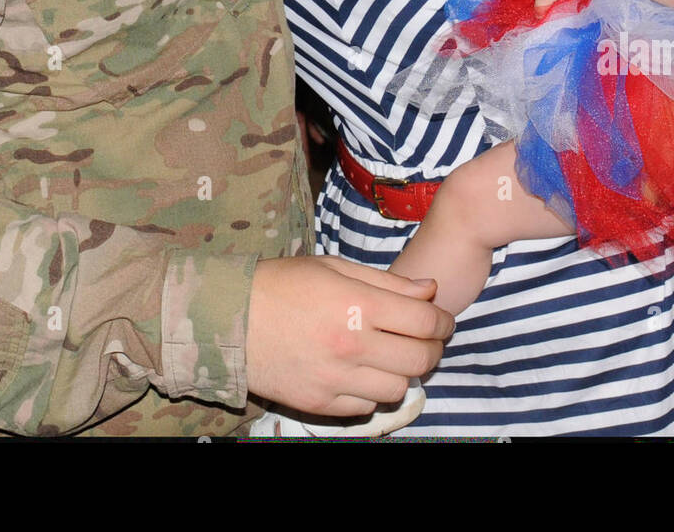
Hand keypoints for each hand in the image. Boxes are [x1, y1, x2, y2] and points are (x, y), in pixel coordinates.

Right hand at [246, 256, 453, 416]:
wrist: (231, 320)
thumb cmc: (284, 284)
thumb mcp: (335, 267)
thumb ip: (389, 282)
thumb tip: (430, 291)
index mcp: (358, 304)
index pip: (425, 321)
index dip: (443, 321)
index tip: (442, 319)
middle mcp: (352, 345)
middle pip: (419, 359)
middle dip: (433, 348)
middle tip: (428, 340)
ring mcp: (336, 379)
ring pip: (398, 388)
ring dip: (404, 372)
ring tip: (394, 356)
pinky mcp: (321, 403)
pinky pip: (367, 406)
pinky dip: (374, 392)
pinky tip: (366, 372)